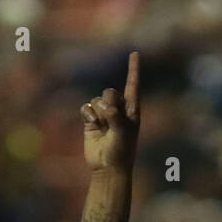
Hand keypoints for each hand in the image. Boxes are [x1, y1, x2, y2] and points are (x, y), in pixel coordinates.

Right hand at [81, 52, 139, 172]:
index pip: (132, 86)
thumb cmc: (121, 152)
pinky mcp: (92, 120)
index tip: (135, 53)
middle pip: (110, 92)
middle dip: (108, 103)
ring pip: (97, 99)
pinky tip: (92, 124)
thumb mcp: (123, 134)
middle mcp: (118, 109)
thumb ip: (116, 117)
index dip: (133, 69)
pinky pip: (86, 107)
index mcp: (132, 110)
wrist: (107, 168)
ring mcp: (104, 114)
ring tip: (102, 127)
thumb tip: (105, 107)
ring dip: (98, 112)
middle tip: (110, 119)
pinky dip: (88, 114)